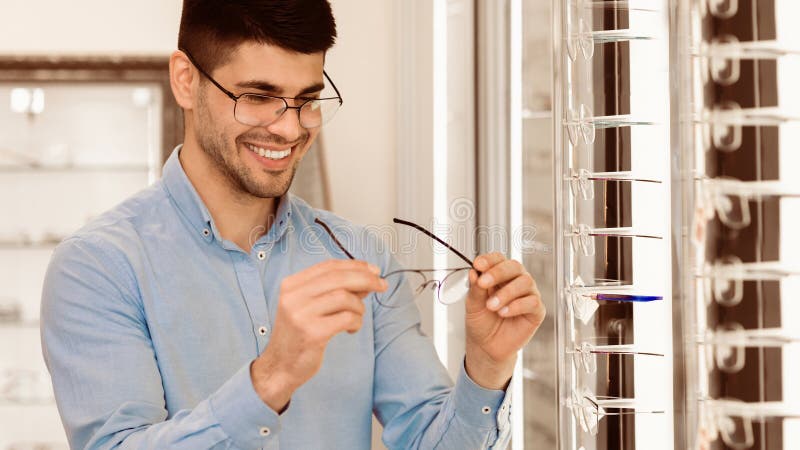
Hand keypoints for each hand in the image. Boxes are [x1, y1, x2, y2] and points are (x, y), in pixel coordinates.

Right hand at [250, 259, 386, 411]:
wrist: (280, 366)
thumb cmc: (300, 334)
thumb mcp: (312, 306)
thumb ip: (336, 290)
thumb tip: (368, 278)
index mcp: (292, 285)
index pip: (329, 266)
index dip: (355, 265)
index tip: (374, 270)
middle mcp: (293, 296)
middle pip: (339, 277)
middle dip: (366, 279)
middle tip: (382, 285)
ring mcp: (301, 314)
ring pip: (344, 297)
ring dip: (359, 307)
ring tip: (357, 316)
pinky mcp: (312, 333)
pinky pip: (346, 318)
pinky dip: (356, 322)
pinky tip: (351, 329)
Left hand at [464, 252, 544, 389]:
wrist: (487, 346)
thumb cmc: (481, 322)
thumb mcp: (473, 305)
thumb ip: (475, 289)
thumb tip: (474, 272)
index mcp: (499, 275)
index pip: (498, 259)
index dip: (489, 260)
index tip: (478, 265)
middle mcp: (516, 280)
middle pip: (514, 266)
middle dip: (497, 273)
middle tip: (483, 283)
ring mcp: (528, 294)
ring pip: (525, 282)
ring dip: (506, 292)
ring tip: (492, 306)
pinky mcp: (536, 310)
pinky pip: (532, 302)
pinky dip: (517, 306)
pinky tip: (504, 313)